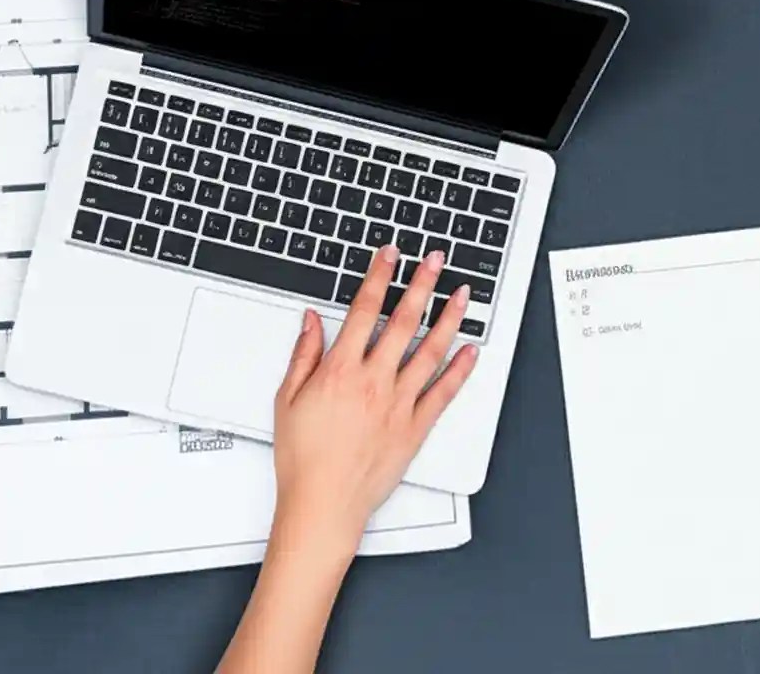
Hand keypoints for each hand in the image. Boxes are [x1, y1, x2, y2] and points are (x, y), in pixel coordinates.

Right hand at [218, 245, 476, 673]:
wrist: (323, 504)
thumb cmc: (303, 458)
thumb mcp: (287, 400)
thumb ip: (303, 355)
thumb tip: (312, 322)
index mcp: (340, 370)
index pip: (365, 310)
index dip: (380, 276)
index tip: (391, 255)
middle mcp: (373, 381)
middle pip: (404, 321)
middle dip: (422, 285)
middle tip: (437, 261)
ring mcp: (399, 403)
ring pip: (431, 351)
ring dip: (449, 319)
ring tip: (462, 294)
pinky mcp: (416, 427)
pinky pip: (443, 391)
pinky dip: (461, 369)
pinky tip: (472, 350)